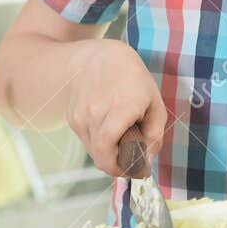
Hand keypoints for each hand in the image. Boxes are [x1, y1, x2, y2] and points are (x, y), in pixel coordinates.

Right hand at [66, 40, 166, 177]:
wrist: (99, 57)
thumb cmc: (132, 78)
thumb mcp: (155, 103)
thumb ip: (155, 135)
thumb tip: (147, 161)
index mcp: (119, 110)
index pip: (109, 154)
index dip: (122, 169)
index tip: (138, 170)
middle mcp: (94, 114)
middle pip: (101, 158)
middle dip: (118, 164)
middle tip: (133, 159)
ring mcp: (79, 117)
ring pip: (93, 152)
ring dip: (109, 152)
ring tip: (122, 134)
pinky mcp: (72, 118)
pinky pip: (87, 140)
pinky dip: (99, 141)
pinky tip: (108, 125)